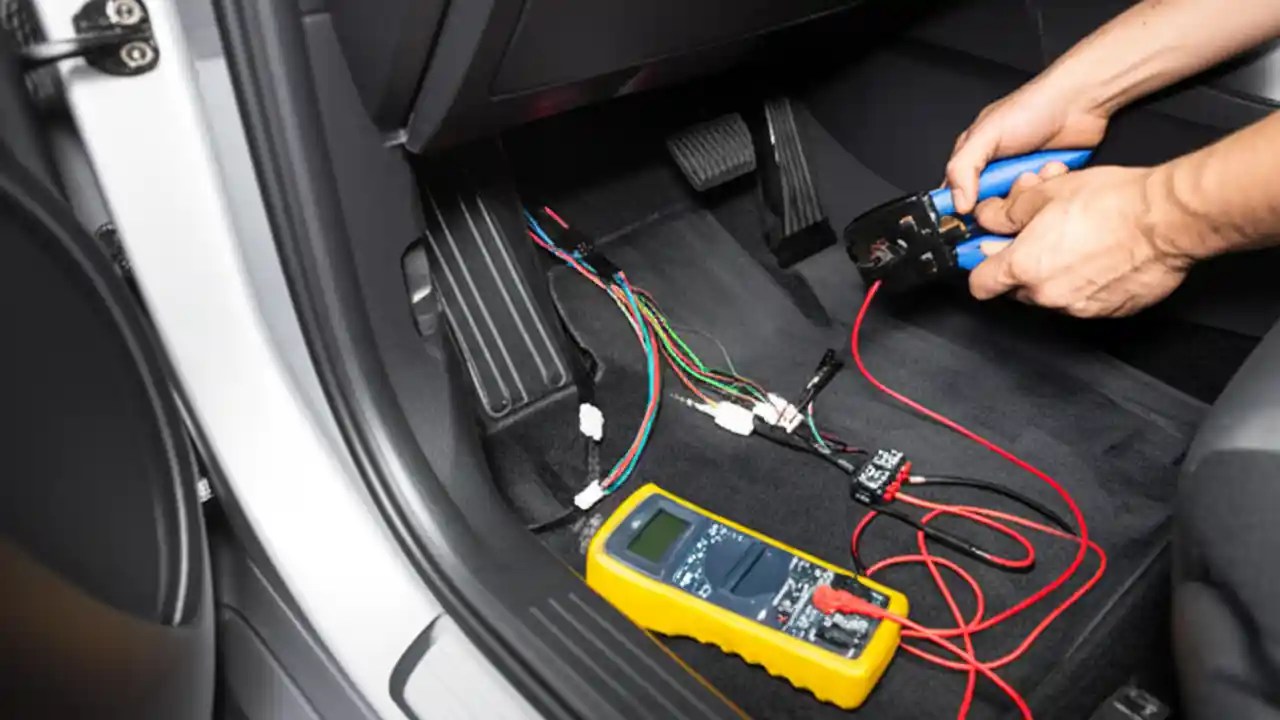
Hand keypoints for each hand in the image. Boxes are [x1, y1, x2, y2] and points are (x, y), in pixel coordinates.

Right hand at [946, 78, 1109, 214]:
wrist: (1081, 102)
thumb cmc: (1034, 106)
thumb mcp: (987, 134)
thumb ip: (963, 167)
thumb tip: (957, 203)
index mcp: (973, 157)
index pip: (955, 194)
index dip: (959, 210)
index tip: (969, 220)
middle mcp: (995, 170)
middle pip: (986, 206)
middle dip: (1000, 204)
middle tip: (1011, 192)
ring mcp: (1020, 178)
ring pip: (1015, 208)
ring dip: (1025, 197)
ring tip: (1035, 175)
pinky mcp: (1043, 184)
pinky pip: (1039, 202)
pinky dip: (1045, 194)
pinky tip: (1050, 176)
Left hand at [968, 166, 1195, 317]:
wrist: (1167, 219)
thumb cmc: (1112, 202)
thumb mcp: (1047, 193)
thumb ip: (1009, 212)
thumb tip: (988, 218)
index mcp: (1024, 267)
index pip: (980, 284)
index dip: (983, 265)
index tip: (991, 251)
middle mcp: (1047, 295)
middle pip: (1015, 290)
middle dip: (1021, 266)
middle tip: (1040, 236)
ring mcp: (1078, 307)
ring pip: (1049, 295)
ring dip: (1053, 274)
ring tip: (1075, 242)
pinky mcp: (1108, 312)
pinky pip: (1082, 301)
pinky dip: (1083, 284)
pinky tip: (1099, 257)